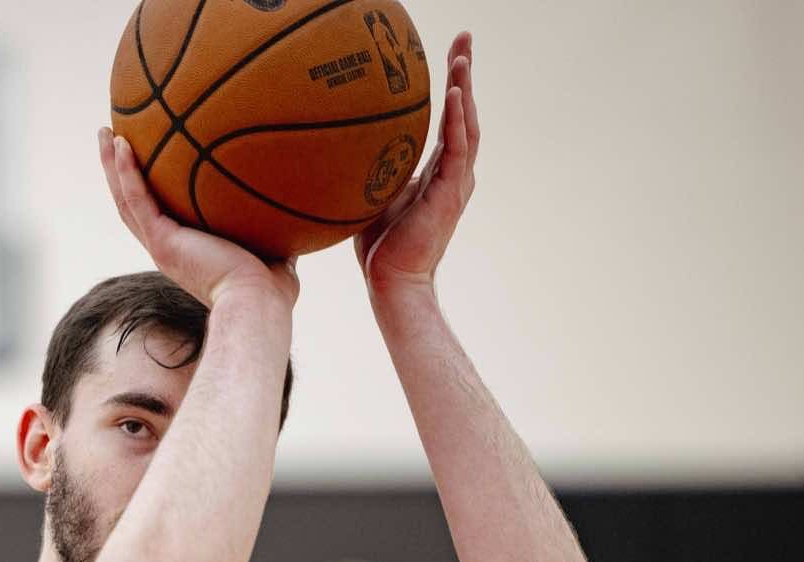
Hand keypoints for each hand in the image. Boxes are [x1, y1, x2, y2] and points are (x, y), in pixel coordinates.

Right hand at [98, 127, 297, 311]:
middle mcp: (166, 249)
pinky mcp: (163, 241)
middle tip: (110, 137)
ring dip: (112, 165)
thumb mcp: (272, 250)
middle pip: (130, 204)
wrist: (258, 303)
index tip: (143, 162)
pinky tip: (121, 144)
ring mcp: (161, 245)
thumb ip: (274, 228)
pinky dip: (126, 172)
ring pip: (124, 199)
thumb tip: (296, 205)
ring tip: (104, 131)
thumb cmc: (270, 290)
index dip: (145, 189)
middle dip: (117, 171)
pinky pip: (137, 200)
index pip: (156, 215)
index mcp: (184, 252)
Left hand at [354, 31, 480, 294]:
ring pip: (467, 125)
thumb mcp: (370, 194)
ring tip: (462, 57)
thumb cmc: (380, 245)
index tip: (452, 53)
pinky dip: (458, 120)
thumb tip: (336, 144)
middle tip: (466, 38)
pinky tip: (456, 95)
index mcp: (437, 170)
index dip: (452, 86)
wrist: (391, 281)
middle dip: (465, 73)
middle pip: (465, 112)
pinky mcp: (450, 193)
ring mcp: (455, 182)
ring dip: (465, 89)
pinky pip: (458, 149)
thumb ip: (368, 167)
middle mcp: (452, 172)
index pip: (449, 119)